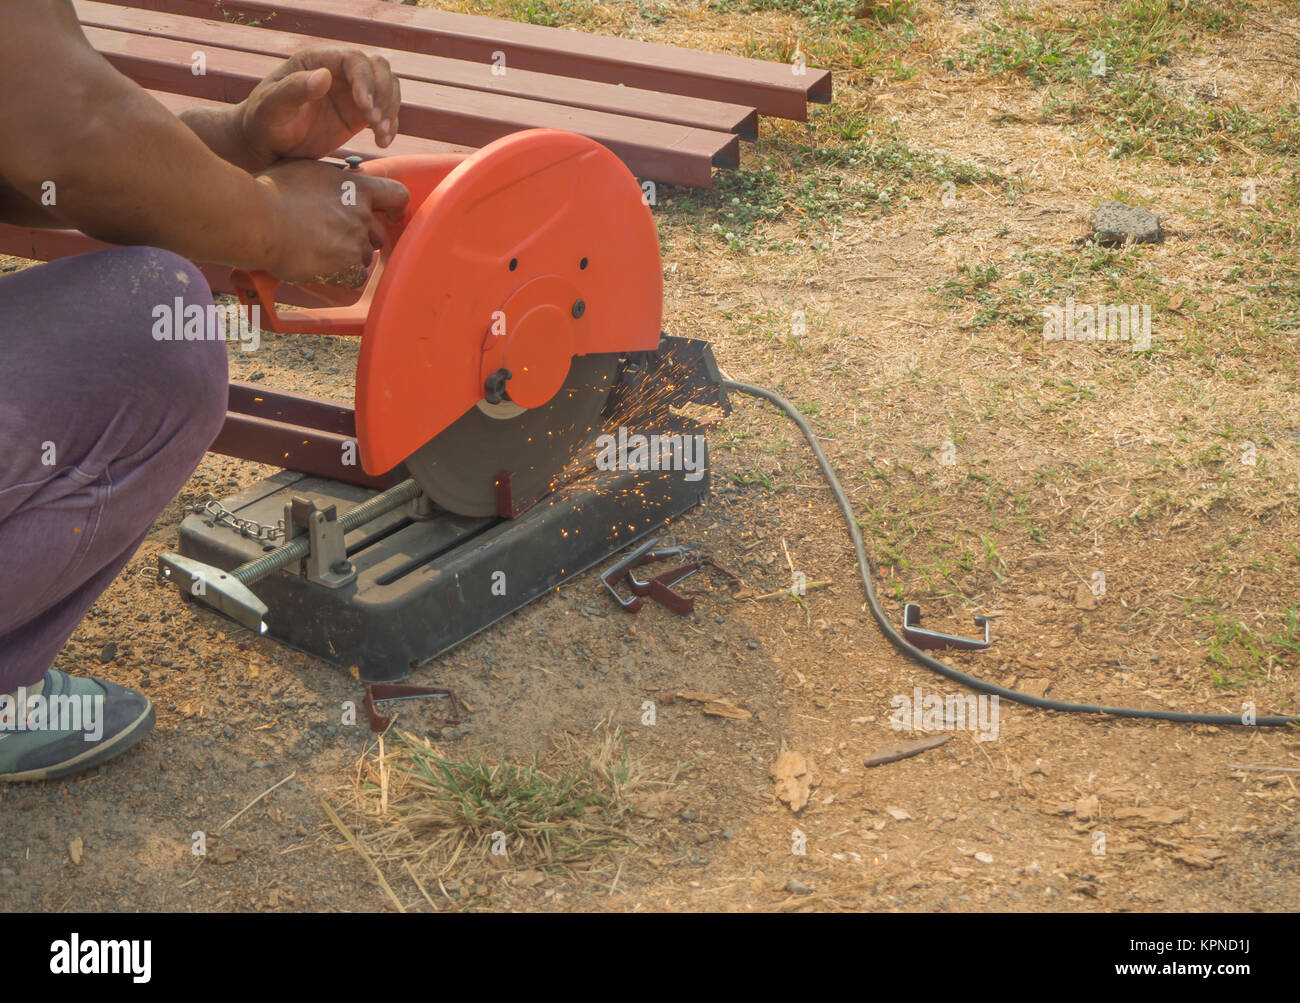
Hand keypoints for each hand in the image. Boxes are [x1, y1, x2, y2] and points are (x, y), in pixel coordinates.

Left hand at [237, 46, 400, 165]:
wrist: (268, 145)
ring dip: (391, 110)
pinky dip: (390, 127)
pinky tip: (382, 142)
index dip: (365, 80)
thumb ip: (294, 89)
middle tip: (374, 122)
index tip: (365, 107)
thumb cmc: (264, 122)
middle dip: (384, 94)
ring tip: (380, 134)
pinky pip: (386, 113)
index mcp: (317, 62)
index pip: (354, 59)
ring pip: (388, 88)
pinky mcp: (359, 115)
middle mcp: (338, 73)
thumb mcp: (272, 106)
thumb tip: (324, 76)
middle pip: (378, 69)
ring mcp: (352, 93)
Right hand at [255, 159, 408, 282]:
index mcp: (355, 186)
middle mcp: (361, 213)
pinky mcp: (345, 265)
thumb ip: (328, 179)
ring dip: (348, 258)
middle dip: (361, 239)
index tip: (391, 215)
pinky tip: (321, 270)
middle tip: (335, 240)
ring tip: (320, 253)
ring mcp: (355, 240)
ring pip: (364, 257)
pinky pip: (353, 277)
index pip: (397, 195)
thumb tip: (330, 182)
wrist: (258, 218)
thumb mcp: (305, 169)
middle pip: (378, 233)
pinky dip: (341, 277)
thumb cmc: (271, 191)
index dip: (396, 208)